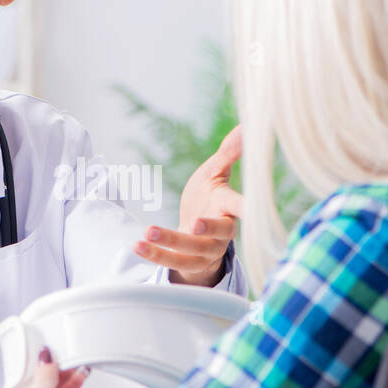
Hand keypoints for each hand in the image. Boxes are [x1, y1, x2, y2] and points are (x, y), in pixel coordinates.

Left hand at [134, 125, 242, 286]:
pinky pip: (172, 262)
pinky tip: (136, 245)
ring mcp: (207, 251)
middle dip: (208, 229)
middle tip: (195, 222)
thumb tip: (245, 125)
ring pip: (192, 251)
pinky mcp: (189, 263)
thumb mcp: (214, 172)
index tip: (250, 208)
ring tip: (147, 232)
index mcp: (229, 207)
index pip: (241, 207)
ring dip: (170, 243)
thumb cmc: (209, 196)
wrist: (198, 229)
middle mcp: (223, 233)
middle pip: (221, 233)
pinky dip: (154, 255)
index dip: (246, 207)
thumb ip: (228, 152)